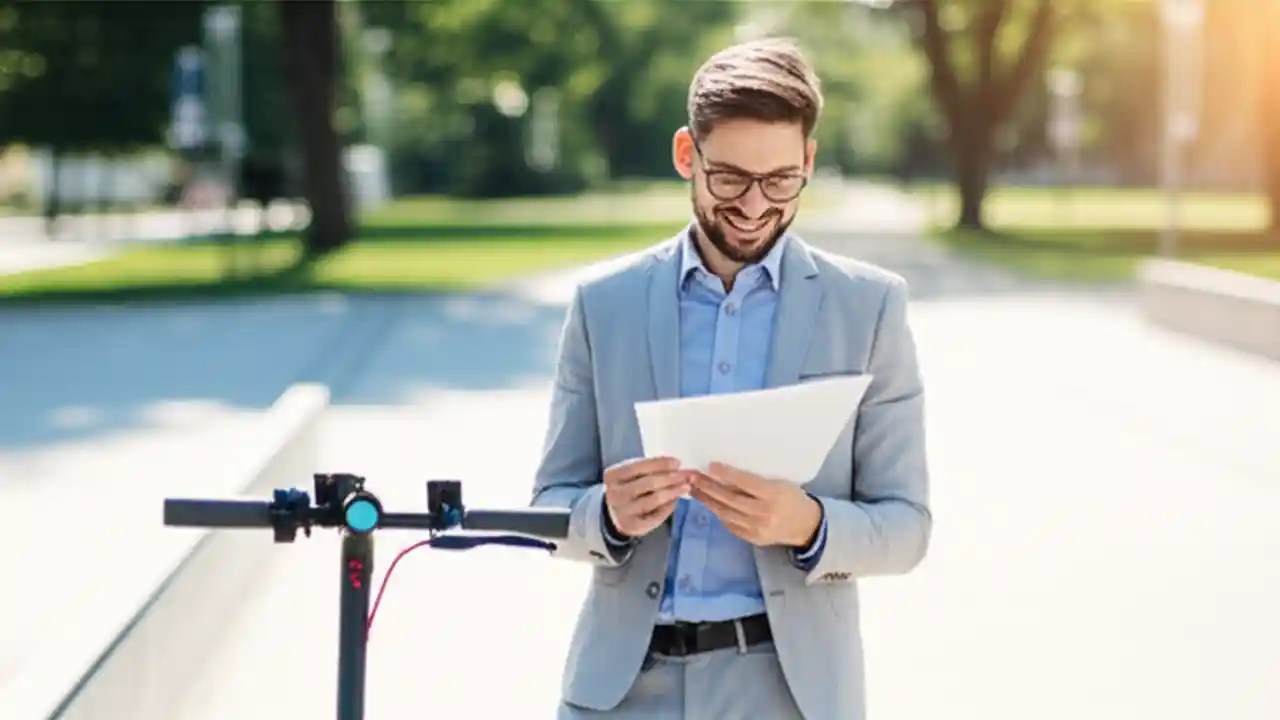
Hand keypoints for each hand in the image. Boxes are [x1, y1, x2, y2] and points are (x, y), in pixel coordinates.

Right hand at [603, 457, 691, 537]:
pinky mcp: (633, 526)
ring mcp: (623, 512)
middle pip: (647, 483)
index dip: (659, 464)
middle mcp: (615, 494)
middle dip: (670, 478)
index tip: (676, 462)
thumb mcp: (629, 475)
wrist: (614, 514)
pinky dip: (668, 507)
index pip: (637, 467)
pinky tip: (676, 500)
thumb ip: (647, 469)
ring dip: (673, 492)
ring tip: (686, 486)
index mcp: (612, 476)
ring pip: (653, 500)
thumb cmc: (627, 488)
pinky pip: (656, 516)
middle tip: (685, 475)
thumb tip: (674, 466)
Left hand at [690, 462, 821, 547]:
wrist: (807, 526)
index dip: (727, 474)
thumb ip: (757, 480)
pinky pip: (730, 524)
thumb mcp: (780, 483)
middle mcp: (764, 513)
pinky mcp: (752, 538)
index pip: (746, 483)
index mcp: (774, 494)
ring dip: (707, 501)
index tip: (710, 465)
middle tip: (693, 477)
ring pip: (726, 513)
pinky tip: (708, 503)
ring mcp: (757, 528)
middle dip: (709, 487)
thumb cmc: (793, 498)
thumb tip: (727, 473)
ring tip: (693, 489)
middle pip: (731, 499)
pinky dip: (718, 513)